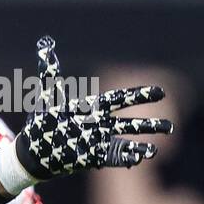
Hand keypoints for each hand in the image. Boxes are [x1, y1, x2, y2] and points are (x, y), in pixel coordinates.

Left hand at [13, 35, 171, 179]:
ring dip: (141, 145)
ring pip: (126, 142)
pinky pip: (113, 159)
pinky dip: (125, 159)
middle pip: (129, 124)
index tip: (159, 92)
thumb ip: (49, 71)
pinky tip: (138, 159)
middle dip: (148, 125)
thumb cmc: (44, 119)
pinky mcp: (92, 158)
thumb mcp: (47, 95)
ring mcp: (98, 142)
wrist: (34, 148)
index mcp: (93, 109)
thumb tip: (44, 44)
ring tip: (156, 149)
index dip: (138, 96)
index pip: (119, 100)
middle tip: (170, 126)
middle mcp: (100, 125)